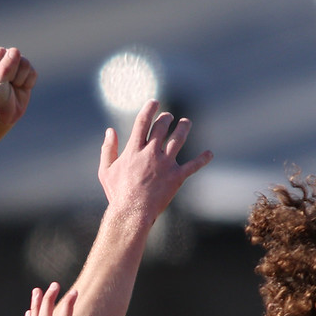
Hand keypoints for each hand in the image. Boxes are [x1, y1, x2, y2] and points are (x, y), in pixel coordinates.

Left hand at [0, 47, 36, 143]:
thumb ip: (5, 67)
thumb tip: (16, 50)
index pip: (0, 53)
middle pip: (14, 55)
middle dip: (10, 74)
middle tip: (2, 88)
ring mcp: (12, 66)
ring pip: (25, 63)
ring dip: (19, 79)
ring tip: (10, 89)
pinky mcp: (24, 74)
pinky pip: (33, 72)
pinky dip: (27, 83)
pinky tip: (18, 90)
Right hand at [97, 102, 212, 222]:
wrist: (132, 213)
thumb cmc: (117, 193)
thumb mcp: (106, 171)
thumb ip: (107, 149)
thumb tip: (109, 131)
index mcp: (134, 150)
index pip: (143, 122)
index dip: (149, 109)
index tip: (154, 102)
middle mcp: (151, 153)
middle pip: (162, 127)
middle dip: (166, 118)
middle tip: (169, 116)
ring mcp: (165, 164)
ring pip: (178, 139)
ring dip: (184, 128)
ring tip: (186, 122)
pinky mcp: (176, 177)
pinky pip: (193, 166)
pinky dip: (202, 159)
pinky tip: (209, 154)